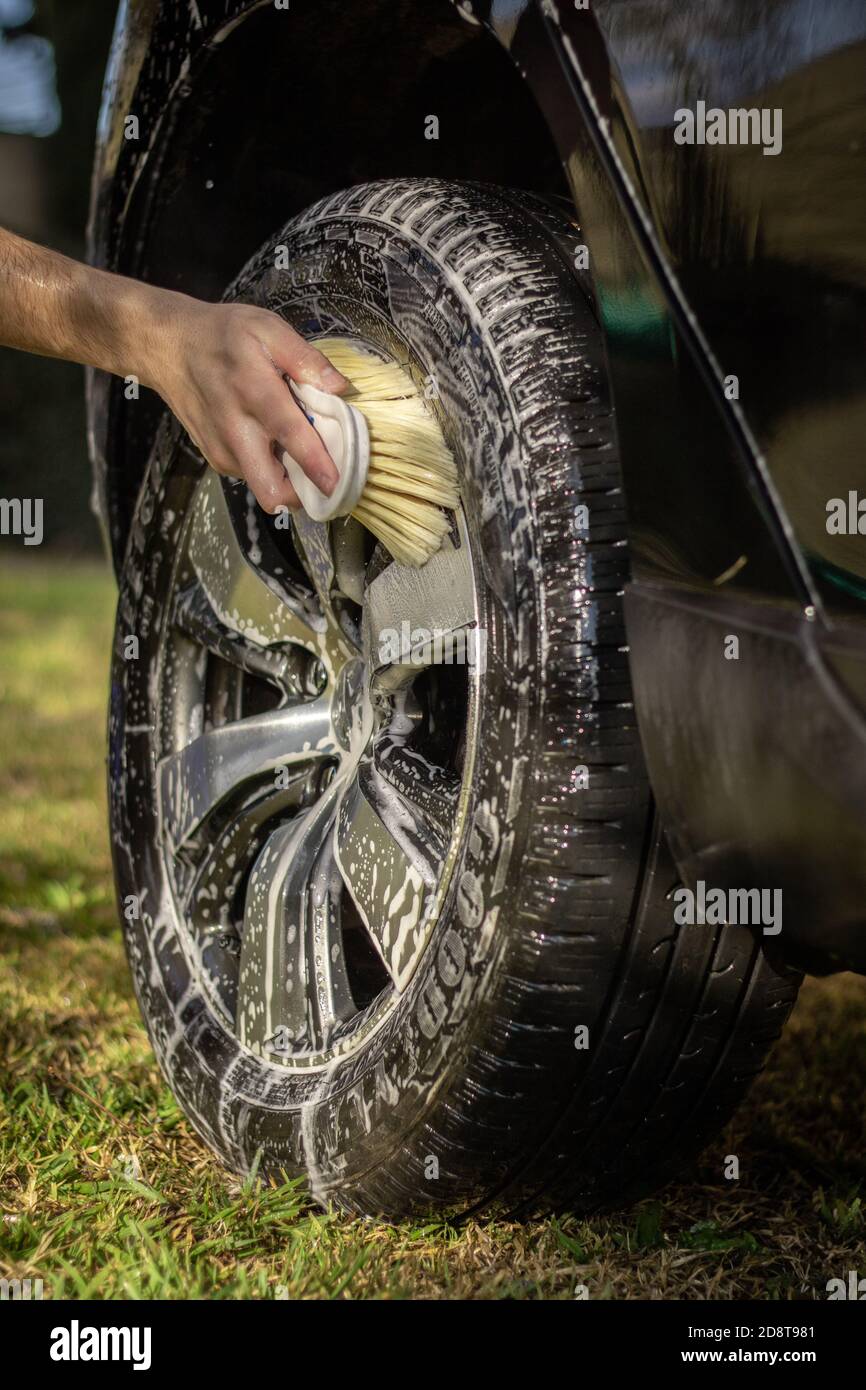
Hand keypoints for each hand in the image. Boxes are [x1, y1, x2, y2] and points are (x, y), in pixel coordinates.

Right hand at [149, 298, 348, 513]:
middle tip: (326, 479)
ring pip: (265, 487)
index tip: (336, 484)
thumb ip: (304, 358)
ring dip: (290, 478)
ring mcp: (223, 449)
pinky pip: (253, 475)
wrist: (168, 347)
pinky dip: (271, 466)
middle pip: (270, 488)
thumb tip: (339, 387)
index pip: (288, 435)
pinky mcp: (216, 458)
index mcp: (253, 391)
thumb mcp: (266, 328)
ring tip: (299, 448)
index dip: (314, 464)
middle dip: (303, 494)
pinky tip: (274, 440)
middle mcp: (236, 429)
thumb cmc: (220, 335)